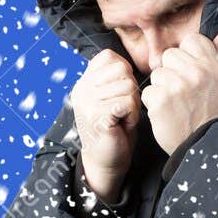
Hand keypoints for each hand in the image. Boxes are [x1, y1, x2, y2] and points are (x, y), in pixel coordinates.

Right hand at [70, 50, 139, 202]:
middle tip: (124, 110)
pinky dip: (133, 116)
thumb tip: (130, 63)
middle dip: (132, 90)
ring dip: (134, 105)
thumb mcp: (113, 96)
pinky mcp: (97, 115)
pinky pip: (128, 103)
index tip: (120, 94)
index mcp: (85, 81)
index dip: (124, 72)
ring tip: (123, 118)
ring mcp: (87, 101)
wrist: (106, 161)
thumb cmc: (116, 128)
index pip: (109, 56)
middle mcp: (83, 88)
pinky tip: (124, 125)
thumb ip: (116, 78)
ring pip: (128, 86)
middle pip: (122, 70)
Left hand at [141, 31, 217, 153]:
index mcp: (212, 66)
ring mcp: (177, 85)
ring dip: (162, 88)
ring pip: (157, 73)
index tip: (189, 69)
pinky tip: (167, 112)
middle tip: (181, 91)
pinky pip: (149, 91)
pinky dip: (154, 103)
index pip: (191, 40)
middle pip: (170, 55)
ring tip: (175, 103)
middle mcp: (196, 72)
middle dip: (172, 71)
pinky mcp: (161, 99)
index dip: (187, 54)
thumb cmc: (214, 114)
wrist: (204, 145)